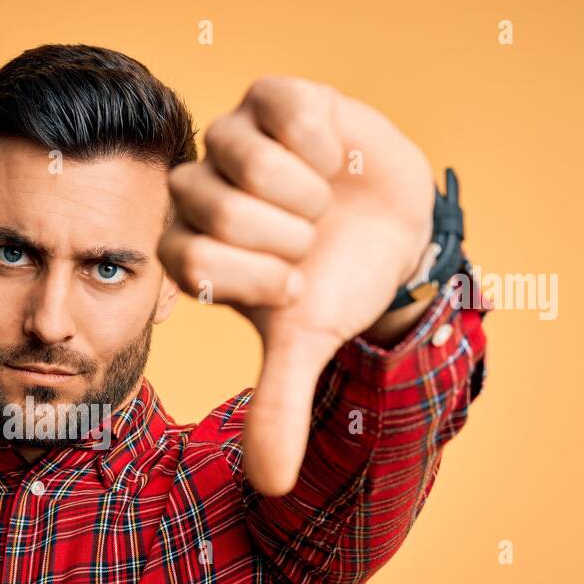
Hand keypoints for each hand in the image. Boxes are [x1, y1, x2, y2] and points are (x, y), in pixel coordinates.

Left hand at [158, 75, 434, 495]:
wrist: (393, 233)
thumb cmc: (336, 283)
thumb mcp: (305, 343)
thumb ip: (279, 405)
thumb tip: (271, 485)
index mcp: (190, 248)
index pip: (189, 258)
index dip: (253, 276)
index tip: (294, 285)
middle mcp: (199, 190)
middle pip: (208, 204)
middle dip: (279, 236)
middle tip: (309, 243)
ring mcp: (233, 139)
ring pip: (241, 155)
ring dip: (302, 192)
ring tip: (324, 202)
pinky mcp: (273, 98)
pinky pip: (280, 105)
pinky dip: (319, 140)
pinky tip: (333, 159)